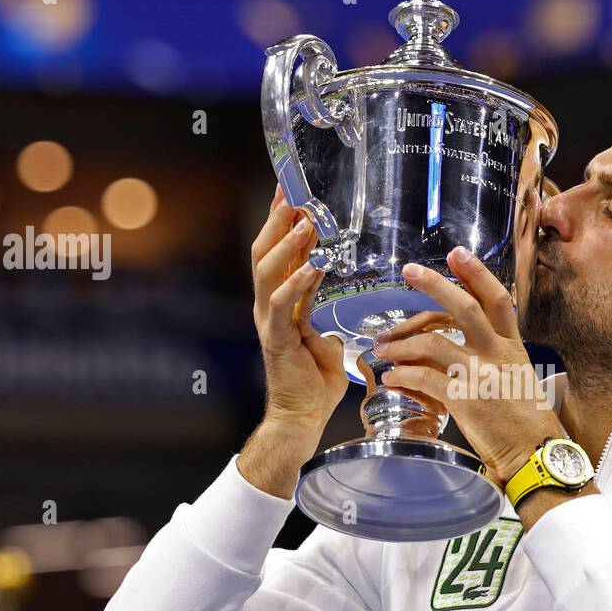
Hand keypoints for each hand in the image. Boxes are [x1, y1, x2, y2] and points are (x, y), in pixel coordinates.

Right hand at [239, 186, 350, 497]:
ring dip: (288, 245)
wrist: (301, 418)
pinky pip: (283, 305)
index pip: (278, 252)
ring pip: (268, 272)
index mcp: (281, 303)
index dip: (283, 222)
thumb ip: (327, 313)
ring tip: (306, 222)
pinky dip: (296, 283)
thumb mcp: (327, 337)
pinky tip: (313, 267)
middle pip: (265, 252)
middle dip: (278, 221)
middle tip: (292, 192)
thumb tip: (346, 297)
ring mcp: (270, 322)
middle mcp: (269, 307)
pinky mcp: (278, 340)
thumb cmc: (315, 382)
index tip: (291, 191)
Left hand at [374, 246, 564, 488]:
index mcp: (512, 347)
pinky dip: (403, 375)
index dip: (476, 274)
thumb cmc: (526, 422)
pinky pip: (424, 379)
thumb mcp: (517, 379)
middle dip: (434, 284)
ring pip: (433, 343)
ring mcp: (481, 376)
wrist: (535, 454)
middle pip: (463, 308)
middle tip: (409, 271)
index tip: (456, 254)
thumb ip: (492, 359)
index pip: (496, 300)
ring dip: (402, 343)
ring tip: (383, 348)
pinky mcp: (465, 401)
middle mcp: (497, 355)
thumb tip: (460, 351)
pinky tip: (392, 378)